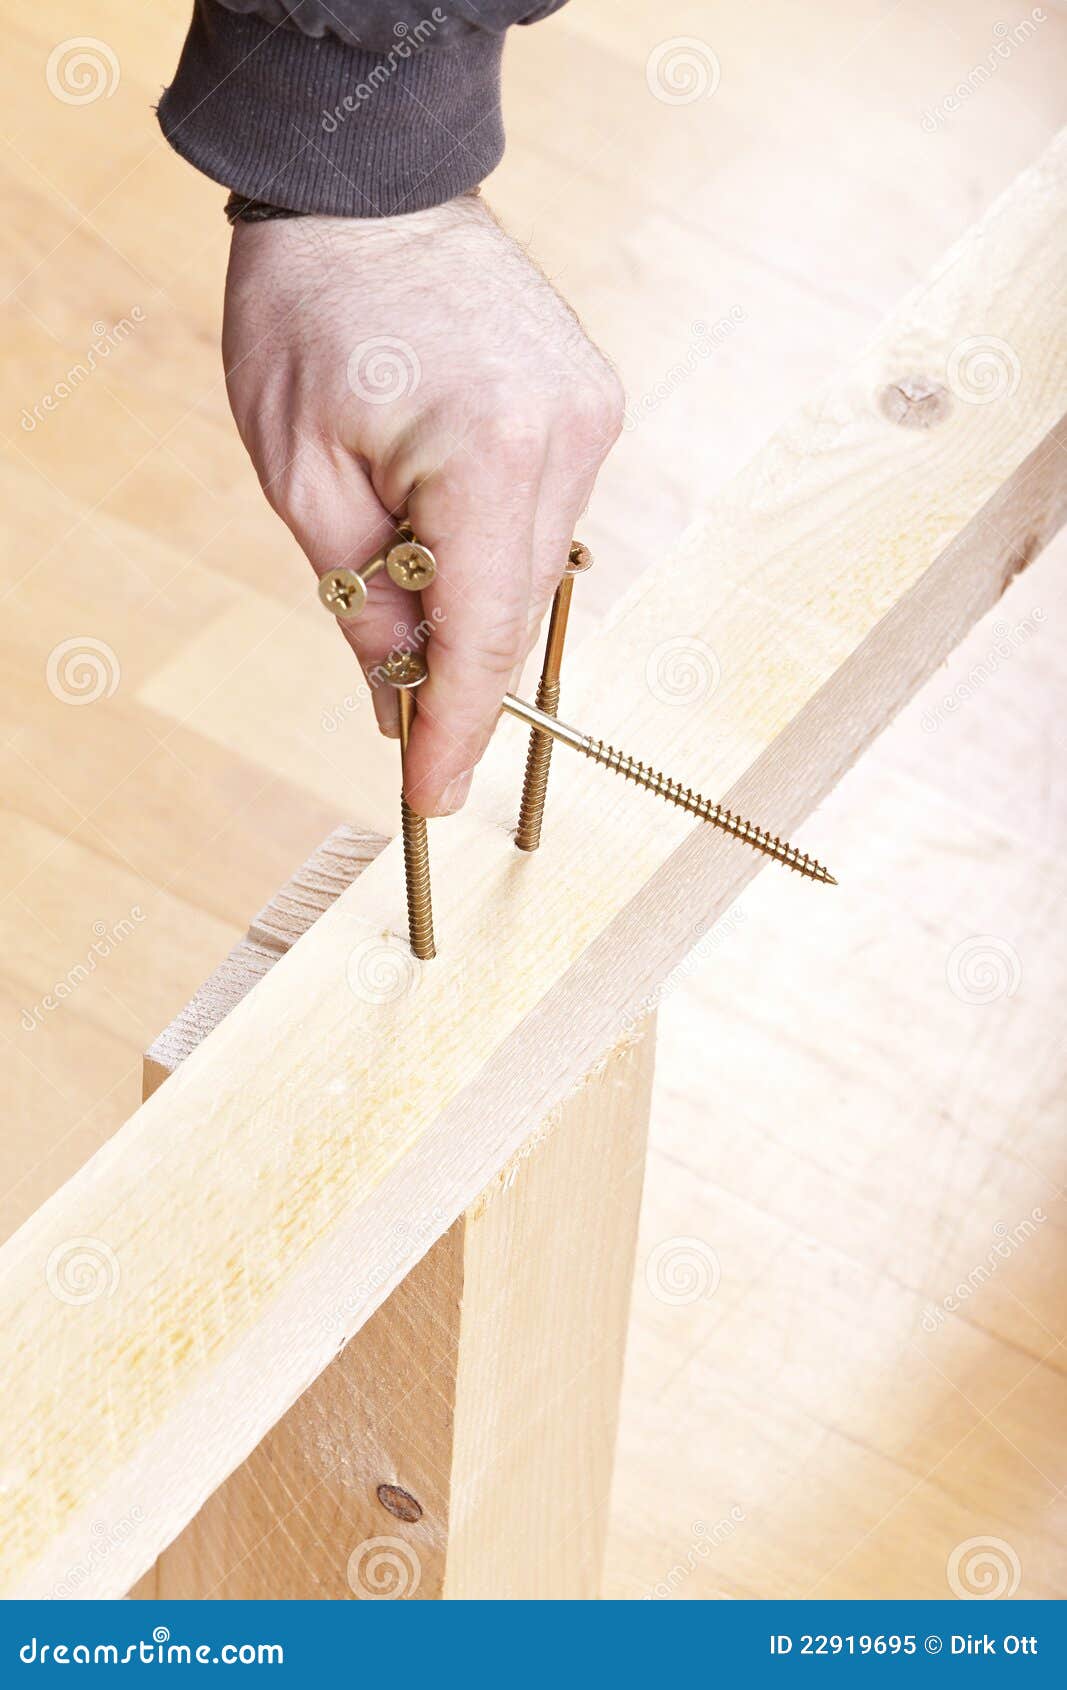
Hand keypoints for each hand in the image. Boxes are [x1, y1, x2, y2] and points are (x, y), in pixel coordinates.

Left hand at [222, 192, 622, 815]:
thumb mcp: (299, 477)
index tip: (433, 797)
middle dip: (461, 677)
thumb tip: (402, 702)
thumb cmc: (310, 314)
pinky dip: (498, 553)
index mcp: (488, 454)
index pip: (483, 637)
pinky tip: (444, 529)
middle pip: (519, 613)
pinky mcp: (596, 402)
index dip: (457, 730)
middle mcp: (566, 438)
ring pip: (539, 572)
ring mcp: (593, 417)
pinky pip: (549, 519)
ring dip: (476, 608)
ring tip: (403, 587)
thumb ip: (360, 599)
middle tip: (405, 721)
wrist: (370, 187)